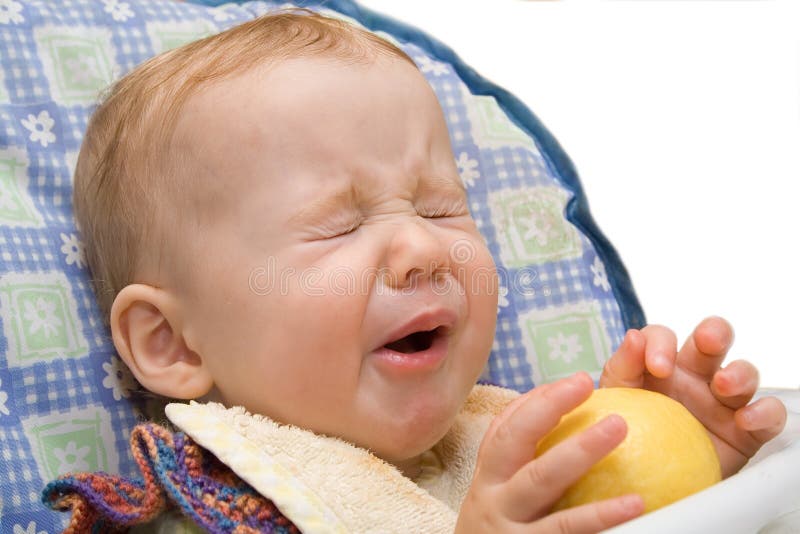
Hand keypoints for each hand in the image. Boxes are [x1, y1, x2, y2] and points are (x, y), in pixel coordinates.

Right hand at [456, 372, 643, 533]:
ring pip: (541, 481)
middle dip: (548, 408)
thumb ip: (530, 467)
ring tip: (617, 427)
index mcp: (488, 478)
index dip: (539, 400)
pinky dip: (601, 516)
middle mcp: (491, 497)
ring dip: (578, 450)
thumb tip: (584, 426)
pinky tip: (635, 504)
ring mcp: (508, 526)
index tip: (578, 380)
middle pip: (514, 442)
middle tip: (588, 385)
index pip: (506, 426)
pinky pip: (567, 531)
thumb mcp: (503, 501)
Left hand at [600, 316, 786, 476]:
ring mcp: (723, 402)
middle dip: (714, 332)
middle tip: (707, 341)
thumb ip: (621, 368)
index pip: (662, 336)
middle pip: (713, 339)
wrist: (646, 486)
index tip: (658, 367)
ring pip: (745, 372)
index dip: (660, 343)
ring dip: (739, 373)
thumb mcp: (617, 401)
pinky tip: (746, 420)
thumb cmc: (629, 438)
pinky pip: (769, 414)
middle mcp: (695, 377)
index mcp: (660, 366)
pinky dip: (765, 413)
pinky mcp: (746, 431)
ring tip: (724, 386)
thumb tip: (633, 336)